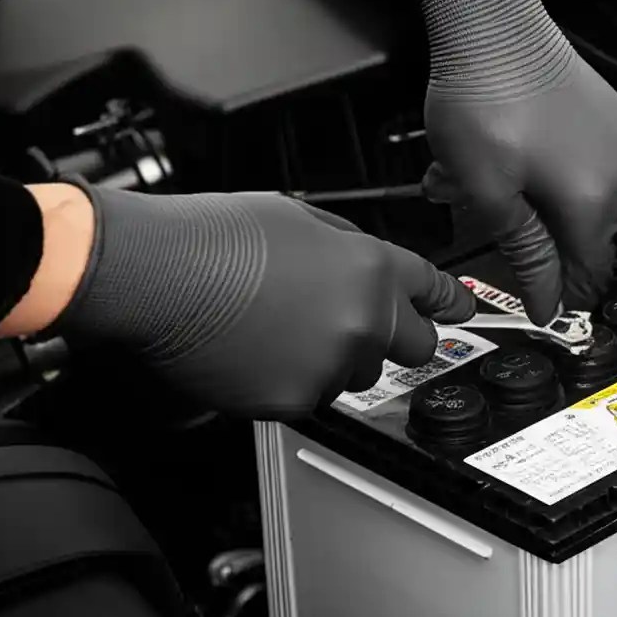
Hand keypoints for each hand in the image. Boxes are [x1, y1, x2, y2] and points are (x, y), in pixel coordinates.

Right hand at [50, 187, 475, 419]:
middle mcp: (362, 320)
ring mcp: (330, 365)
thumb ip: (348, 247)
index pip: (434, 291)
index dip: (449, 301)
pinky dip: (292, 380)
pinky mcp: (293, 401)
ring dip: (335, 358)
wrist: (156, 274)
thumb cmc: (213, 237)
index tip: (460, 311)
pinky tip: (258, 349)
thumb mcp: (300, 216)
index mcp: (370, 267)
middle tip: (353, 322)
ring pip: (357, 374)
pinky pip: (311, 396)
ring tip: (280, 328)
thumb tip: (362, 263)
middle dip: (393, 334)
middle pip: (414, 346)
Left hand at [413, 0, 616, 325]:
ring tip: (488, 183)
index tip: (536, 295)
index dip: (559, 293)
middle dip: (542, 241)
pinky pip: (591, 164)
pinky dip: (555, 171)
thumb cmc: (485, 99)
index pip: (590, 276)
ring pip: (587, 201)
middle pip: (589, 240)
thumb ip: (525, 254)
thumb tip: (547, 302)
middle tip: (491, 223)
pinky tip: (512, 156)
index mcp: (594, 204)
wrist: (493, 24)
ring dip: (543, 204)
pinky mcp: (612, 117)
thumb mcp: (489, 194)